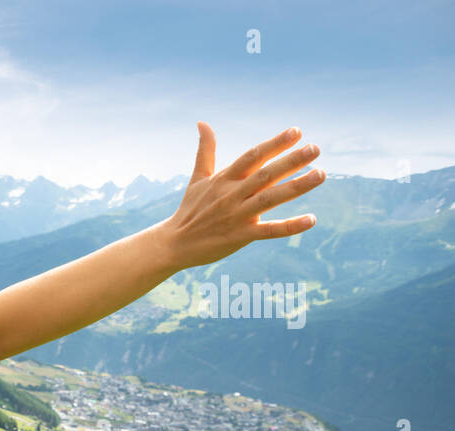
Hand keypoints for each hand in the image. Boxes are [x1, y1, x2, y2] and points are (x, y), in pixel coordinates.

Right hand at [160, 122, 323, 269]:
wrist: (174, 244)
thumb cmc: (190, 209)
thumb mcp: (198, 177)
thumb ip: (205, 150)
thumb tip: (202, 123)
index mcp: (224, 179)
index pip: (252, 156)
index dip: (274, 143)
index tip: (297, 131)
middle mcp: (232, 194)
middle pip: (265, 174)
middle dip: (291, 160)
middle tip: (315, 148)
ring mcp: (237, 215)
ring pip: (270, 199)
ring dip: (296, 186)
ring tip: (320, 174)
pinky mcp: (240, 236)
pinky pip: (269, 231)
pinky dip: (290, 226)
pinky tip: (311, 219)